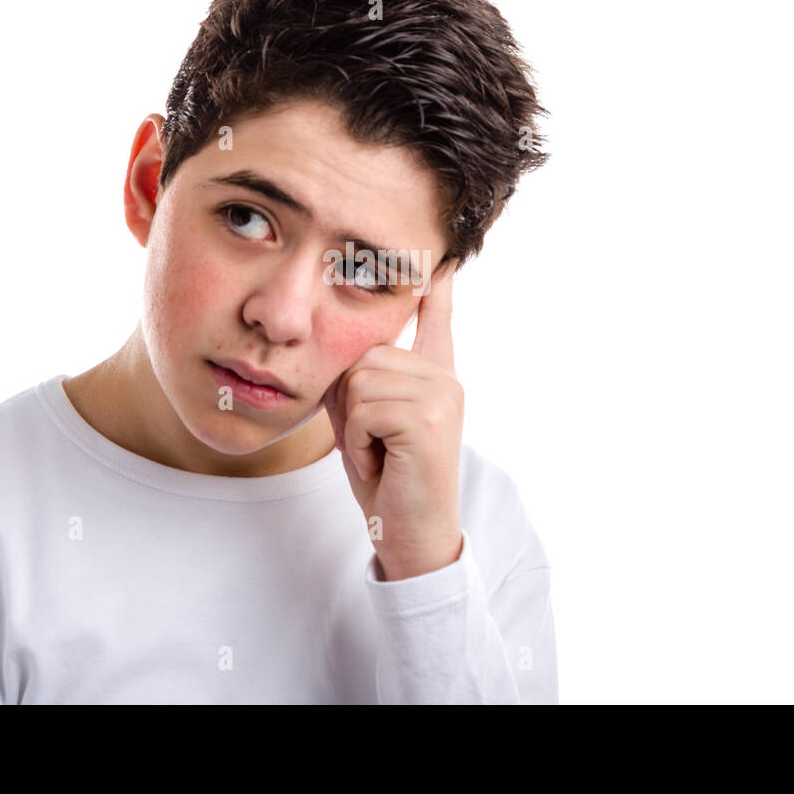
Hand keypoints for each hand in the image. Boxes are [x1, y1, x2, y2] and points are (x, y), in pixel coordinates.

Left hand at [321, 264, 464, 580]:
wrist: (411, 535)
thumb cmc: (386, 482)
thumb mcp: (364, 424)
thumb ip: (357, 385)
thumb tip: (349, 351)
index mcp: (433, 378)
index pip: (436, 322)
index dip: (437, 290)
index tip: (443, 259)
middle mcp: (444, 379)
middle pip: (363, 356)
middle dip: (350, 404)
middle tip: (373, 445)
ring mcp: (442, 394)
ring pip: (359, 380)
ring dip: (352, 427)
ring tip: (378, 454)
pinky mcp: (429, 417)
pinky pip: (363, 409)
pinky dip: (357, 443)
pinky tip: (382, 465)